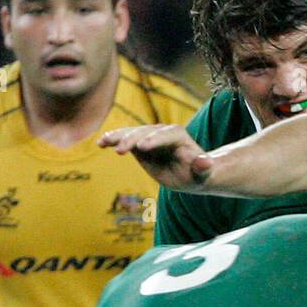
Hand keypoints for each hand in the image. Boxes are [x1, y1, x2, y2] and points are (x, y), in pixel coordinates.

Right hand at [99, 125, 214, 189]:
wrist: (191, 174)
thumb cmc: (199, 174)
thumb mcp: (203, 173)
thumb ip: (203, 167)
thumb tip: (205, 162)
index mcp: (178, 135)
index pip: (165, 135)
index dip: (154, 140)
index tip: (142, 148)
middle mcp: (161, 132)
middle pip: (145, 132)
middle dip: (132, 140)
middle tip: (120, 150)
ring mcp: (149, 136)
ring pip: (132, 133)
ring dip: (117, 137)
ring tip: (103, 142)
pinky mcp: (139, 143)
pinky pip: (125, 139)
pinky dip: (113, 140)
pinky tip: (101, 143)